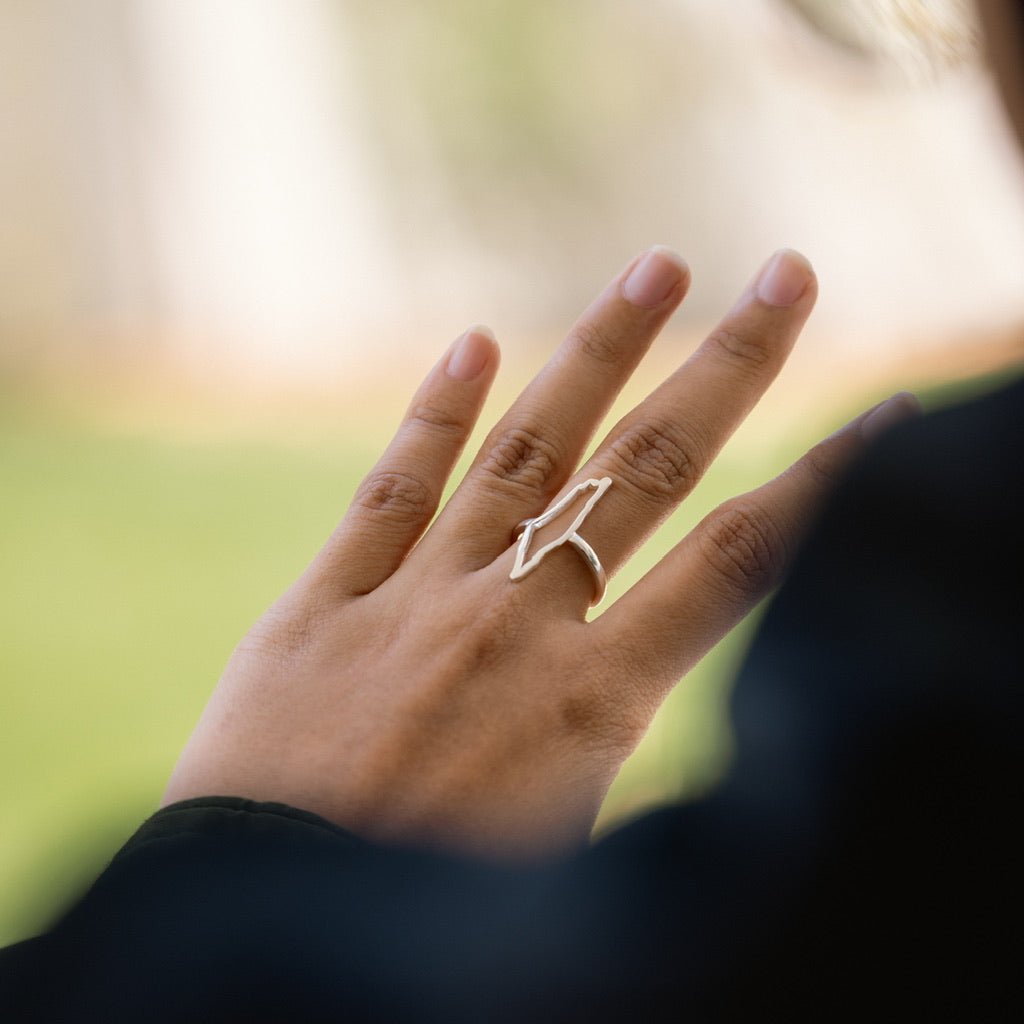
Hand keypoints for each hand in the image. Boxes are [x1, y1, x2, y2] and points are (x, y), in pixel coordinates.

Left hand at [162, 247, 918, 857]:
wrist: (273, 927)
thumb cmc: (430, 906)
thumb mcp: (567, 840)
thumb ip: (610, 737)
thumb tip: (650, 656)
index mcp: (593, 700)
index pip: (740, 560)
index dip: (825, 480)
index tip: (882, 413)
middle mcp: (518, 622)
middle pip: (647, 469)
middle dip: (731, 366)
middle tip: (786, 275)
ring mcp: (420, 599)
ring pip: (528, 447)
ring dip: (599, 350)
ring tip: (657, 266)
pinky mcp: (328, 602)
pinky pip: (392, 488)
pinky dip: (435, 413)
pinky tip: (472, 343)